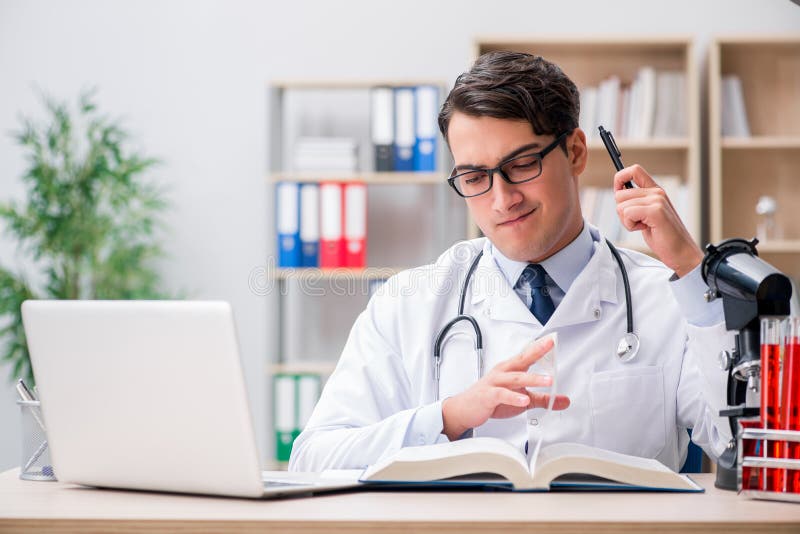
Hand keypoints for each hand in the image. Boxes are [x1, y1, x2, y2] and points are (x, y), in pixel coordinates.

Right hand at [440, 336, 569, 440]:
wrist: (464, 409)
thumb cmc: (490, 399)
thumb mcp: (521, 399)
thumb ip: (542, 399)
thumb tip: (563, 401)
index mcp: (510, 369)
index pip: (527, 355)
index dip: (539, 347)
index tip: (552, 340)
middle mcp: (502, 372)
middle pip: (521, 359)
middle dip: (536, 351)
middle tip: (550, 345)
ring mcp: (495, 383)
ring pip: (515, 378)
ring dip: (532, 379)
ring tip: (548, 381)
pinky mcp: (488, 396)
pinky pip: (502, 395)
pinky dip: (514, 397)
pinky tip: (524, 400)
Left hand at [613, 164, 702, 277]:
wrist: (681, 252)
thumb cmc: (663, 236)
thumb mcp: (646, 215)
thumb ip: (636, 202)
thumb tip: (618, 193)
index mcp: (655, 190)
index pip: (634, 170)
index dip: (619, 178)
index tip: (618, 192)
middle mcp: (657, 192)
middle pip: (619, 194)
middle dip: (622, 212)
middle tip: (638, 221)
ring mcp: (657, 200)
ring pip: (621, 206)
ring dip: (627, 221)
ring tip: (643, 226)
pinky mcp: (655, 211)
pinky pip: (627, 213)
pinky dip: (631, 225)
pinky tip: (645, 228)